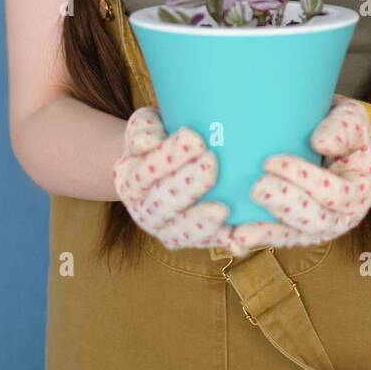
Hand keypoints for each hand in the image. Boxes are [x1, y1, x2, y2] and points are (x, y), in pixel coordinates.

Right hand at [113, 107, 230, 249]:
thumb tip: (146, 142)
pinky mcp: (191, 240)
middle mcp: (143, 210)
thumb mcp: (146, 125)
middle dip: (188, 186)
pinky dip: (224, 241)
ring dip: (200, 222)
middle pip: (163, 203)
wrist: (164, 164)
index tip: (194, 139)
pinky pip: (208, 244)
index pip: (145, 171)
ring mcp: (165, 229)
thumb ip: (143, 130)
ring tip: (223, 209)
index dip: (168, 157)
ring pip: (179, 232)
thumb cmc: (159, 137)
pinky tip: (241, 238)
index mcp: (130, 181)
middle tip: (212, 163)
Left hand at [212, 95, 370, 256]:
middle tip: (256, 187)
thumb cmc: (341, 129)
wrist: (333, 142)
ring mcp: (321, 228)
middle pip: (317, 220)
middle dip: (285, 205)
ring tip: (239, 230)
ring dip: (268, 232)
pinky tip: (234, 238)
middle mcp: (344, 217)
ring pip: (296, 235)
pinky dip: (257, 238)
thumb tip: (320, 143)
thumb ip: (342, 128)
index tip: (273, 161)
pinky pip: (279, 238)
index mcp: (361, 191)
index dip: (305, 179)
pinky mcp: (299, 231)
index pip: (336, 193)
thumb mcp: (351, 119)